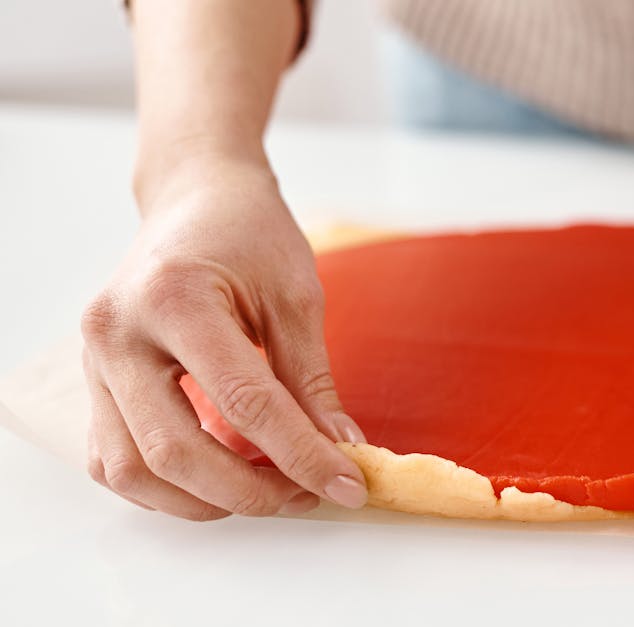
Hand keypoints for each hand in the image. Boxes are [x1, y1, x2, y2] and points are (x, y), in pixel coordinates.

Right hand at [81, 160, 367, 519]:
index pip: (244, 403)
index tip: (346, 483)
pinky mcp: (95, 381)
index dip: (300, 454)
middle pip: (174, 451)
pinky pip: (114, 459)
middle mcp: (117, 334)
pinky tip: (221, 479)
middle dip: (251, 491)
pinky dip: (166, 486)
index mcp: (173, 299)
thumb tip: (339, 449)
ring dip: (204, 499)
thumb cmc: (249, 233)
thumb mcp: (295, 294)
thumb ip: (311, 378)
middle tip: (309, 494)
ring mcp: (95, 361)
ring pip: (133, 470)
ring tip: (270, 489)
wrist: (195, 197)